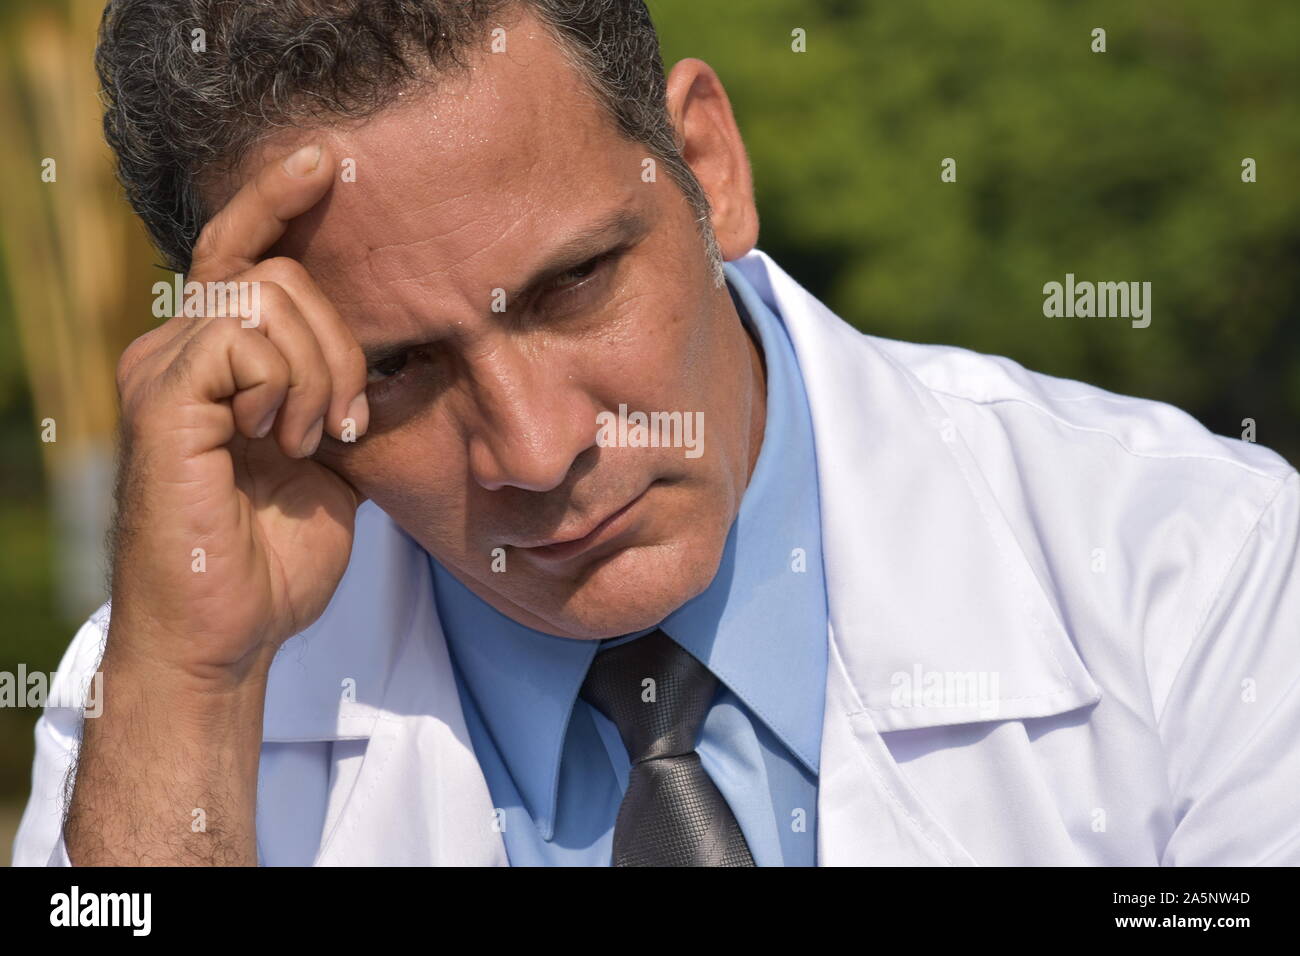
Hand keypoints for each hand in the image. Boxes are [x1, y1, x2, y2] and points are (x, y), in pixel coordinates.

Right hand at [109, 142, 366, 682]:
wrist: (228, 634)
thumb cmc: (273, 556)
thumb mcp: (325, 458)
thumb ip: (332, 390)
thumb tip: (383, 353)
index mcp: (209, 358)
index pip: (242, 251)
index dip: (280, 199)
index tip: (332, 163)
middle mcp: (173, 349)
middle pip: (277, 270)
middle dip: (342, 342)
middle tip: (345, 419)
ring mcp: (161, 369)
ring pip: (266, 294)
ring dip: (320, 369)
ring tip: (309, 439)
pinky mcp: (162, 399)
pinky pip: (243, 334)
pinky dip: (287, 383)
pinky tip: (281, 440)